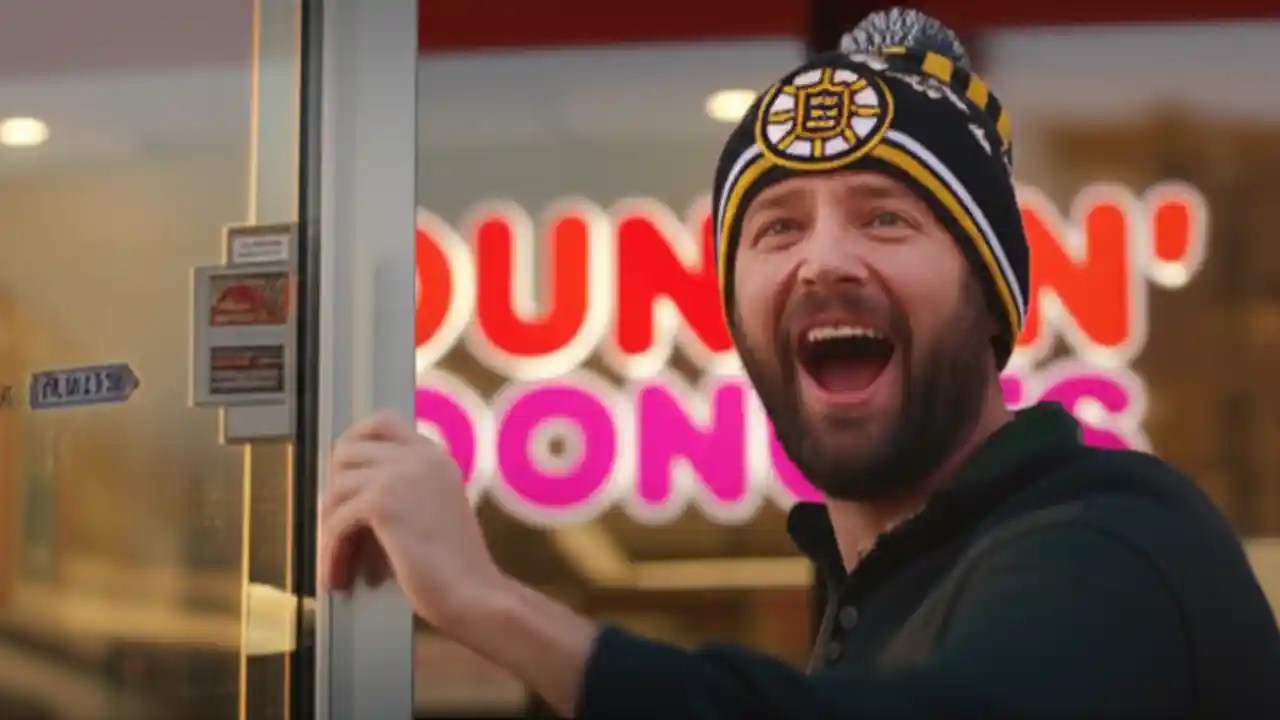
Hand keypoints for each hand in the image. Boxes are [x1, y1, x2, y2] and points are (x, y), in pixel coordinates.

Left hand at [319, 411, 503, 628]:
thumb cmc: (455, 568)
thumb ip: (402, 492)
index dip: (354, 443)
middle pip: (347, 451)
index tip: (342, 476)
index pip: (383, 422)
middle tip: (338, 531)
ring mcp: (401, 474)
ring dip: (330, 531)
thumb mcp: (431, 511)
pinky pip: (336, 522)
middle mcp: (420, 456)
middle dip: (334, 492)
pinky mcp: (383, 502)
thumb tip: (344, 495)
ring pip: (336, 489)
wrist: (474, 594)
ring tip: (339, 565)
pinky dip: (331, 553)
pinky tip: (338, 578)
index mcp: (435, 456)